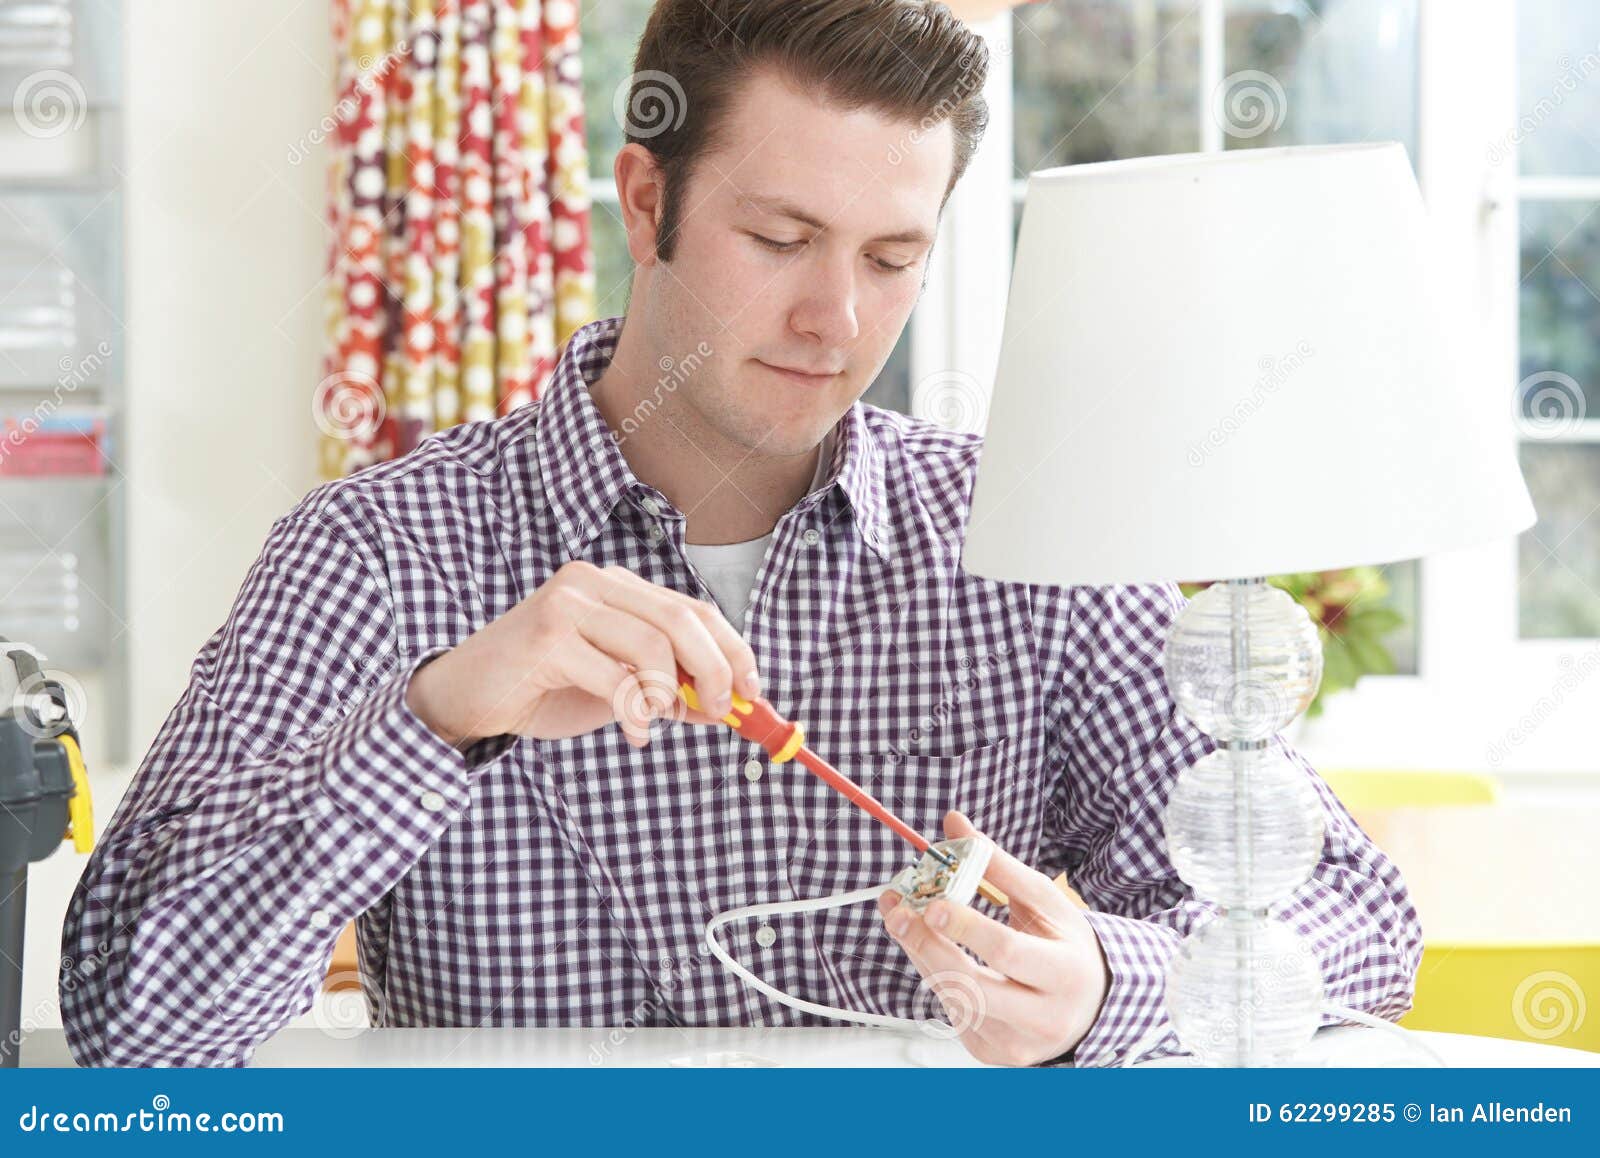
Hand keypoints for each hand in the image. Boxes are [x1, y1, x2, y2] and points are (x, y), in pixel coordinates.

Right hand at [404, 560, 758, 748]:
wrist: (463, 698)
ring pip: (654, 646)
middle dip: (716, 671)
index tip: (752, 691)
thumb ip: (667, 688)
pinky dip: (635, 713)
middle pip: (684, 621)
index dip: (733, 649)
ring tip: (657, 722)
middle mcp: (594, 582)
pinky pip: (616, 678)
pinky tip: (632, 733)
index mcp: (616, 586)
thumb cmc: (541, 690)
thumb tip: (727, 706)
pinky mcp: (547, 635)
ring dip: (670, 695)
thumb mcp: (617, 689)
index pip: (695, 609)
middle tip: (724, 712)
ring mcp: (568, 603)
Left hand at [879, 810, 1110, 1065]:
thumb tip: (954, 824)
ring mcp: (1015, 1043)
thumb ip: (997, 865)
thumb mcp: (1045, 901)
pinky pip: (951, 1012)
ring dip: (921, 955)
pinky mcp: (991, 1053)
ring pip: (953, 999)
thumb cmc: (1066, 948)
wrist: (1090, 1006)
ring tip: (902, 919)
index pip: (1007, 952)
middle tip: (898, 912)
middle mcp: (1043, 1016)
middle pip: (972, 987)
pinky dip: (934, 975)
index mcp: (1065, 973)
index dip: (966, 928)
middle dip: (926, 946)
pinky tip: (929, 949)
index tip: (932, 904)